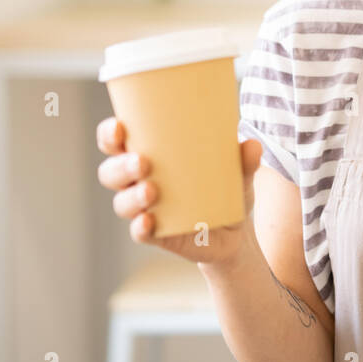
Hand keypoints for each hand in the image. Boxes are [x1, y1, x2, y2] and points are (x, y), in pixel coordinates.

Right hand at [95, 116, 260, 264]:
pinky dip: (141, 227)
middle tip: (142, 161)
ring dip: (132, 196)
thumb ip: (245, 160)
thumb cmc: (226, 189)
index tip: (119, 126)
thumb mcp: (239, 173)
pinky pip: (140, 232)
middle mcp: (138, 183)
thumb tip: (253, 145)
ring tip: (152, 190)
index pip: (116, 142)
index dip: (109, 134)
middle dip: (120, 166)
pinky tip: (148, 222)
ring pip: (122, 203)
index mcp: (149, 156)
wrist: (235, 233)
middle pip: (111, 172)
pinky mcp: (157, 235)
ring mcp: (145, 210)